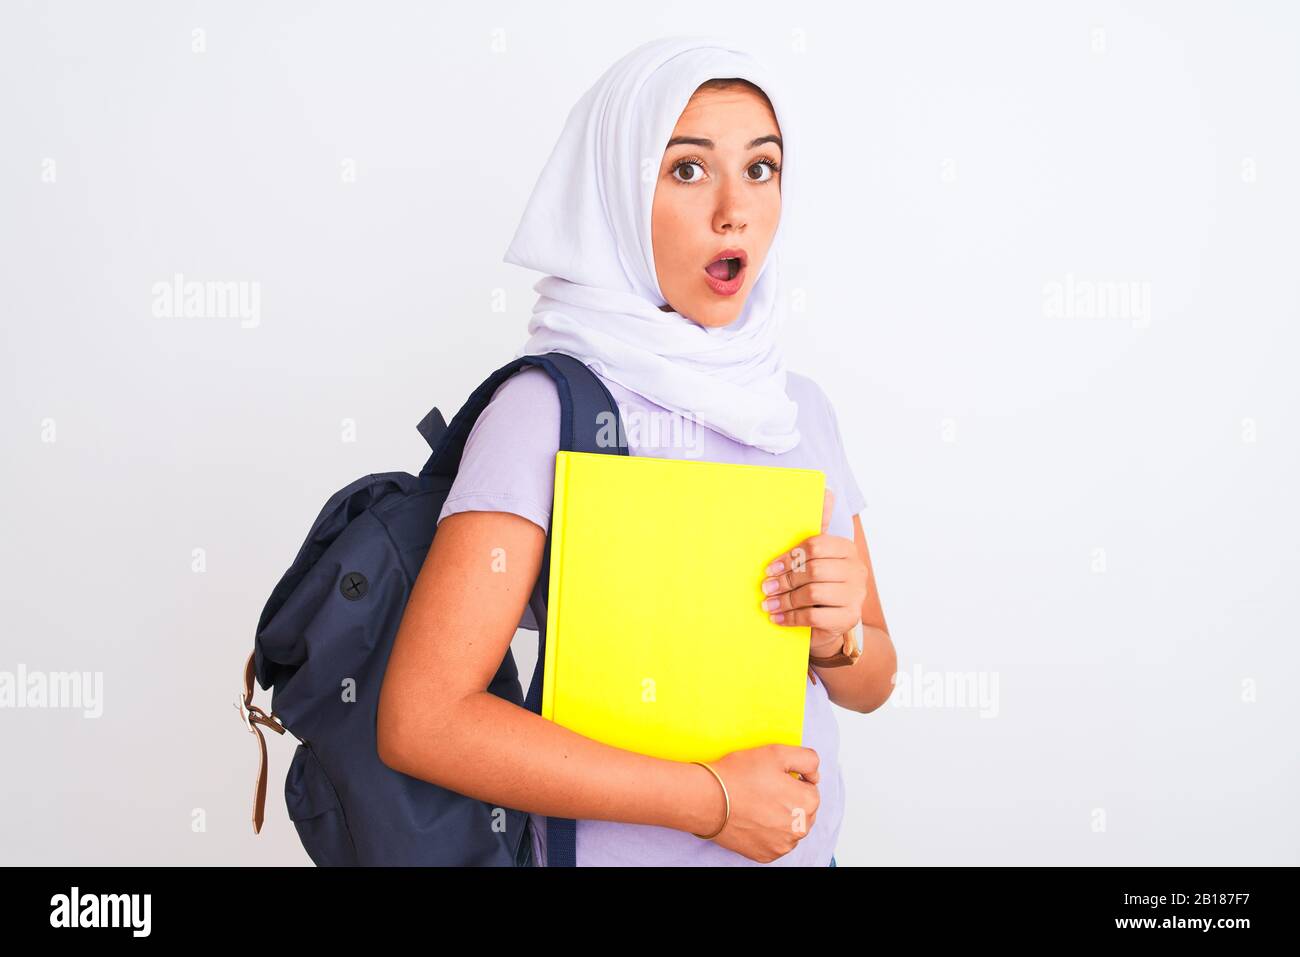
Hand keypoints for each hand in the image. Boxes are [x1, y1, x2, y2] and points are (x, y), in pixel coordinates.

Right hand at [703, 745, 821, 862]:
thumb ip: (807, 759)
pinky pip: (775, 842)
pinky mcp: (766, 855)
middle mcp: (800, 828)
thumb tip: (815, 776)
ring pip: (790, 827)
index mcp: (807, 803)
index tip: (772, 777)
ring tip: (756, 804)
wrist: (707, 799)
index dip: (792, 780)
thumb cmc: (739, 775)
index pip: (810, 789)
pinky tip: (752, 819)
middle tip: (763, 789)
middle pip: (802, 810)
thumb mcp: (778, 752)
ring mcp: (783, 845)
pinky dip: (768, 832)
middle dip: (789, 800)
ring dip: (780, 817)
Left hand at [760, 488, 866, 655]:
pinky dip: (792, 618)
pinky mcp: (848, 618)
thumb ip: (819, 526)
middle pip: (814, 570)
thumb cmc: (820, 582)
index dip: (789, 557)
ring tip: (768, 604)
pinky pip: (815, 616)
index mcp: (847, 549)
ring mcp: (855, 595)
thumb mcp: (817, 555)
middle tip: (765, 587)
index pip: (816, 545)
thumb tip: (826, 490)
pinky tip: (778, 618)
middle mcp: (856, 570)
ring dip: (785, 600)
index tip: (769, 568)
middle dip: (785, 580)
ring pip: (813, 594)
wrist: (833, 621)